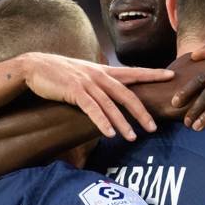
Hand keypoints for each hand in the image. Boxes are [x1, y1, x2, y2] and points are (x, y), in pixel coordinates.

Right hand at [22, 52, 173, 140]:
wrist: (34, 66)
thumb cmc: (59, 74)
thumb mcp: (84, 75)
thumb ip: (99, 84)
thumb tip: (112, 96)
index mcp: (103, 71)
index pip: (133, 72)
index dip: (152, 74)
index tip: (170, 75)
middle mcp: (98, 75)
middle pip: (127, 93)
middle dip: (141, 111)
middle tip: (154, 127)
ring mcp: (87, 82)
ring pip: (110, 104)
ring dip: (123, 123)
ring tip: (133, 137)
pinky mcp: (73, 90)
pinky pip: (91, 108)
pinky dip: (101, 121)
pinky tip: (109, 133)